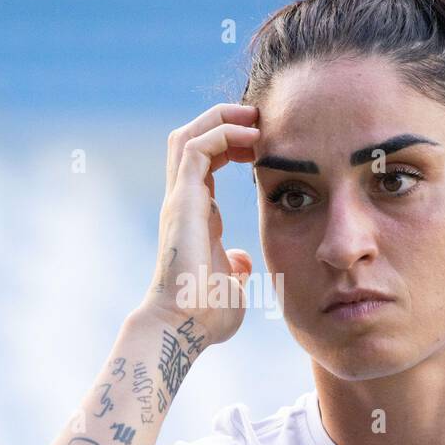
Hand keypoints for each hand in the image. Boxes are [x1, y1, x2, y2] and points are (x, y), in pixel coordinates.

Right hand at [138, 102, 258, 345]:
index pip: (207, 163)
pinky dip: (221, 132)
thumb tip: (242, 260)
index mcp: (197, 216)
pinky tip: (251, 135)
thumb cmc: (203, 315)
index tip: (264, 144)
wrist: (183, 328)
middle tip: (260, 117)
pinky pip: (196, 148)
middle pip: (193, 139)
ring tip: (254, 117)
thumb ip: (236, 269)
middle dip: (224, 120)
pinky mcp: (182, 201)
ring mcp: (180, 199)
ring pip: (188, 135)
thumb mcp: (232, 287)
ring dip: (221, 118)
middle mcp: (184, 202)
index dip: (233, 144)